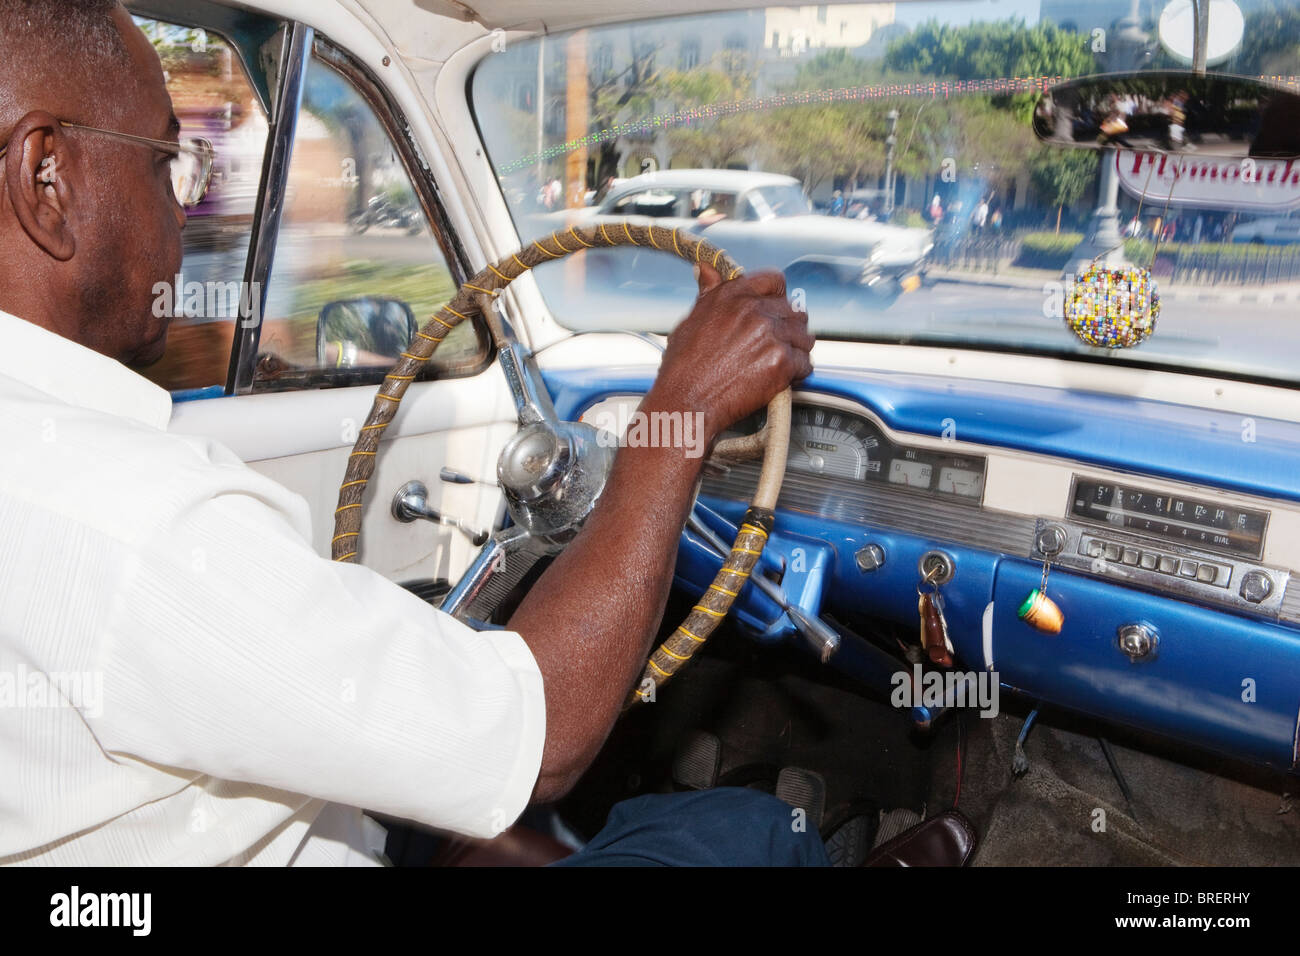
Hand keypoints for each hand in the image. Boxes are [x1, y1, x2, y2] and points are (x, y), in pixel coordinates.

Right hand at [649, 260, 813, 440]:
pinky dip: (797, 374)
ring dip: (796, 351)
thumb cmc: (684, 367)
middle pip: (794, 312)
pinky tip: (781, 379)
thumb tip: (706, 270)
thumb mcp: (691, 319)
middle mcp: (754, 310)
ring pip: (804, 338)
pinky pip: (805, 364)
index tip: (778, 310)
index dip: (779, 297)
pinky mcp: (781, 361)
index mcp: (733, 295)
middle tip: (777, 346)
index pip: (775, 281)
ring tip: (780, 364)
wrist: (686, 401)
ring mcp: (770, 335)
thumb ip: (709, 293)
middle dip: (789, 329)